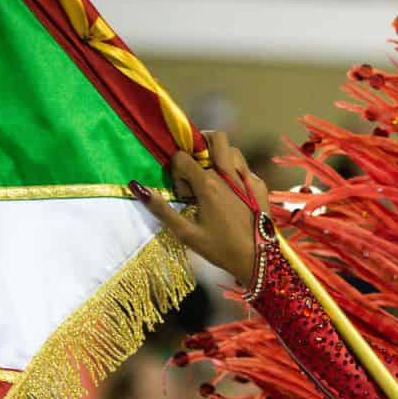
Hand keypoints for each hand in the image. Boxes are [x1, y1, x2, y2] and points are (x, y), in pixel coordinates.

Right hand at [132, 130, 270, 283]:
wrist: (260, 260)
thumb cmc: (220, 249)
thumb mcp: (186, 233)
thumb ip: (161, 209)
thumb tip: (136, 186)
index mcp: (208, 184)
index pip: (183, 157)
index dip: (177, 171)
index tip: (183, 192)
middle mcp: (229, 175)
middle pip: (214, 138)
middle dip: (200, 146)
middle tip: (195, 166)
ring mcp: (248, 178)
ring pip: (232, 149)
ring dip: (219, 156)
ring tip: (212, 176)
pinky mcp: (261, 186)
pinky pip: (246, 167)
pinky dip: (235, 171)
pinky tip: (231, 191)